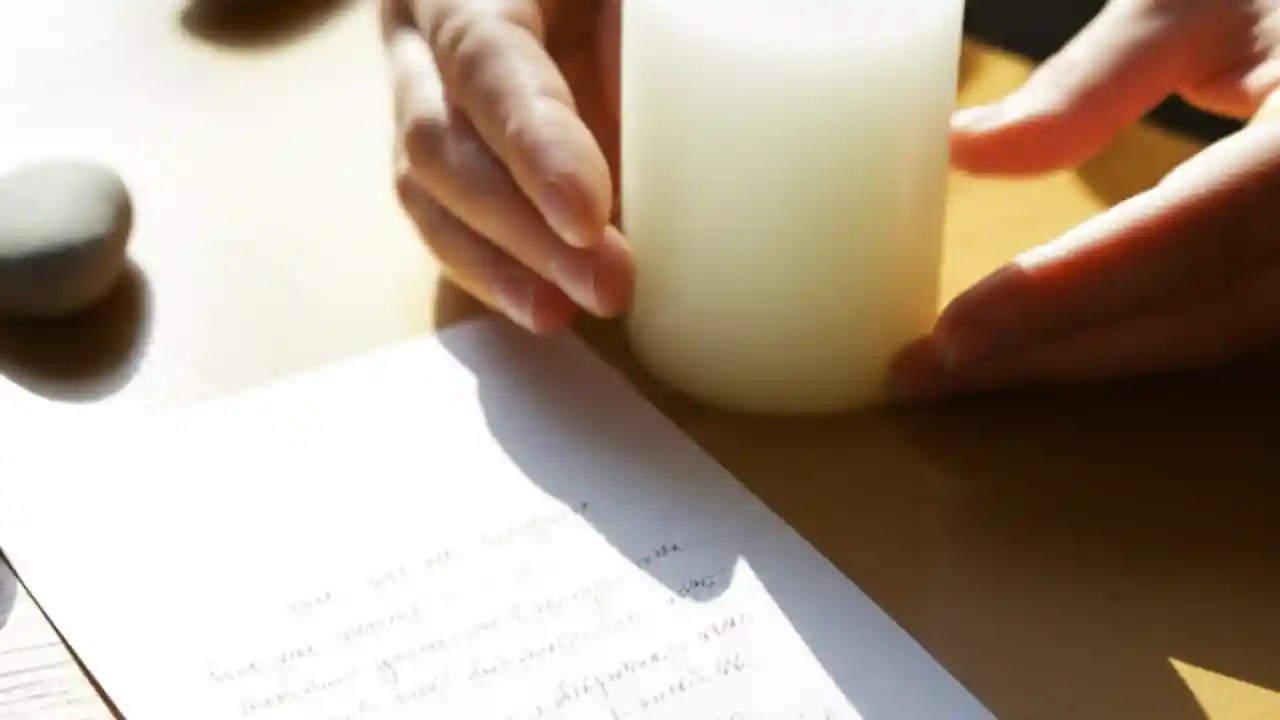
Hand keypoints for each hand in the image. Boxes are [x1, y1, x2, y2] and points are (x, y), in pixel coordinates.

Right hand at [383, 0, 629, 332]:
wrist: (592, 8)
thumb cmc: (627, 1)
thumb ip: (657, 27)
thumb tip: (734, 56)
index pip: (483, 60)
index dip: (531, 144)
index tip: (587, 217)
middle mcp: (425, 38)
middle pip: (440, 145)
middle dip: (521, 230)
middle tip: (607, 284)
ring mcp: (424, 100)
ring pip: (428, 196)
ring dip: (501, 266)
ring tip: (564, 311)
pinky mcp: (446, 159)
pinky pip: (448, 224)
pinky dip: (497, 272)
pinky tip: (545, 307)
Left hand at [892, 0, 1279, 400]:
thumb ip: (1091, 82)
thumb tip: (967, 149)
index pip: (1190, 237)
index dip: (1067, 294)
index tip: (951, 337)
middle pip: (1199, 316)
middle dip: (1054, 353)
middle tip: (926, 377)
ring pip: (1214, 339)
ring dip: (1084, 362)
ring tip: (965, 372)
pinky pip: (1229, 327)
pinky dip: (1131, 342)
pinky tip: (1047, 350)